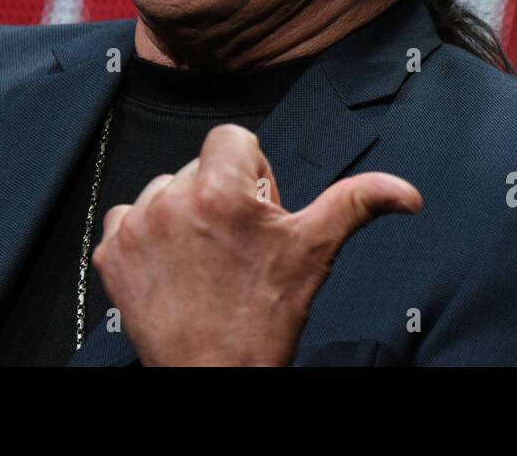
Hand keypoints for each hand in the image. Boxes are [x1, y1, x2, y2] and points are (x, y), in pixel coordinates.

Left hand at [91, 123, 421, 365]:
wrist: (215, 378)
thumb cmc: (263, 321)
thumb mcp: (315, 253)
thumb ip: (356, 204)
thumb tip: (405, 192)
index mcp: (220, 191)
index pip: (233, 138)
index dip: (251, 173)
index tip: (257, 211)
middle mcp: (171, 201)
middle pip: (200, 166)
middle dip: (220, 195)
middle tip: (237, 244)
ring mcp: (137, 228)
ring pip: (164, 191)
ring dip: (183, 215)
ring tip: (206, 258)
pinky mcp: (111, 254)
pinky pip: (129, 219)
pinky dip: (148, 238)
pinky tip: (175, 267)